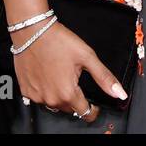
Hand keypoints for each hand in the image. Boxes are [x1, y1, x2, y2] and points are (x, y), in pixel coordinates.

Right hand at [11, 18, 126, 122]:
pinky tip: (49, 77)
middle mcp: (50, 99)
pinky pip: (40, 98)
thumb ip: (104, 77)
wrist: (32, 32)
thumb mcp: (88, 57)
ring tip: (63, 76)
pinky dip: (46, 91)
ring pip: (55, 105)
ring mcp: (36, 96)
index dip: (93, 110)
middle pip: (70, 109)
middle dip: (77, 99)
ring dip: (61, 97)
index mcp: (67, 93)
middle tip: (76, 80)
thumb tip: (119, 93)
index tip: (95, 104)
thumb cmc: (59, 41)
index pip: (85, 113)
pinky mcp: (26, 91)